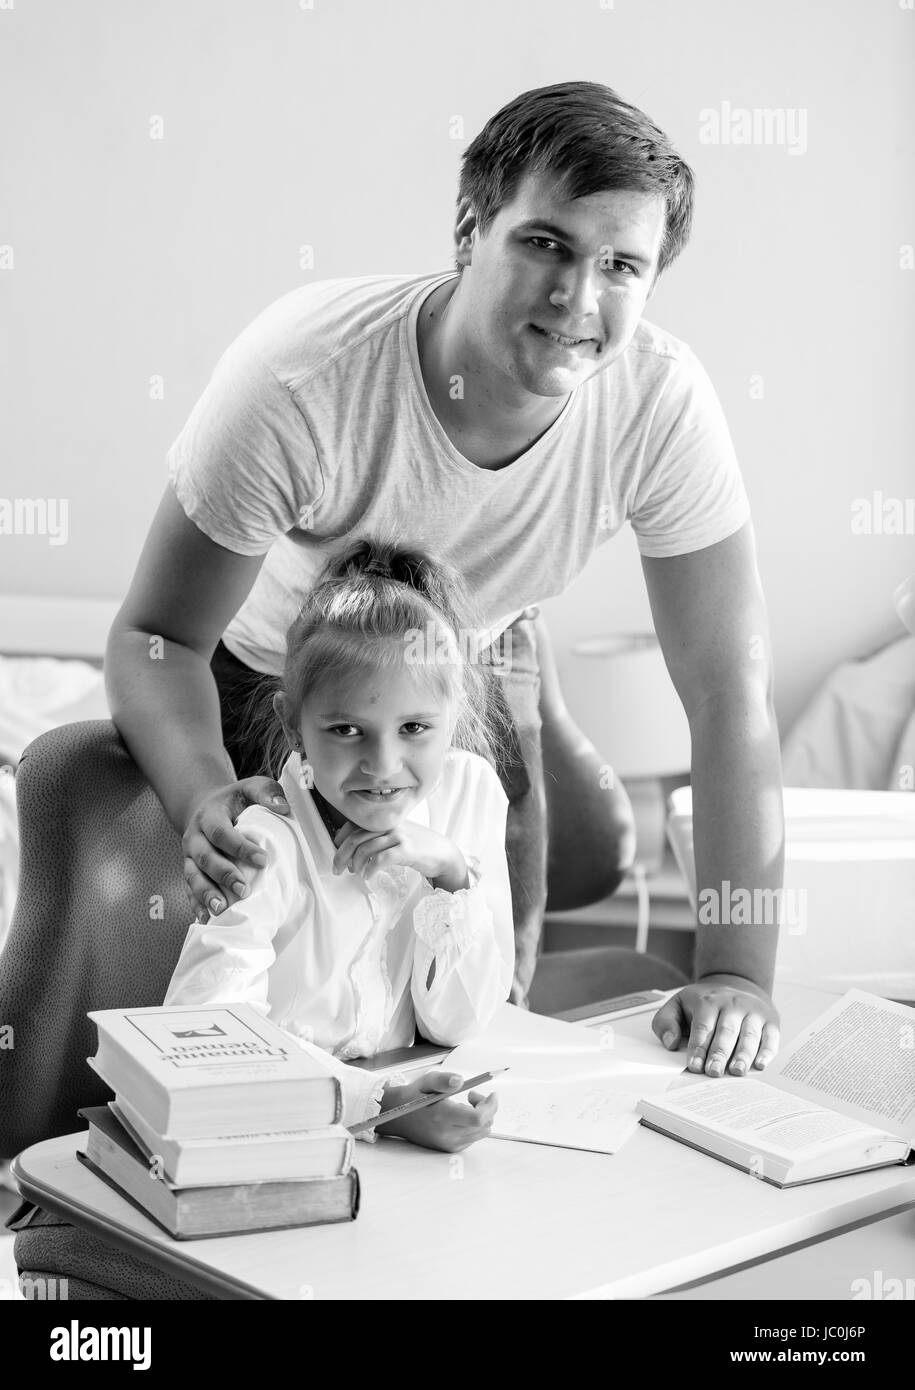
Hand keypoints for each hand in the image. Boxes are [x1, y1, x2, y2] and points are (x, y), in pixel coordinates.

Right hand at [182, 778, 292, 921]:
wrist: (206, 807)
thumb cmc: (235, 800)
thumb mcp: (249, 787)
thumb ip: (266, 791)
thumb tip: (283, 807)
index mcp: (208, 816)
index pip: (220, 833)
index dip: (239, 847)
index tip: (262, 859)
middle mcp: (194, 838)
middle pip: (204, 859)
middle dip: (223, 875)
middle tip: (243, 889)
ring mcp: (189, 857)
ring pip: (193, 877)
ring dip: (206, 894)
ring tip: (222, 910)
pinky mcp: (189, 871)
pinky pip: (189, 890)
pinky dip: (196, 905)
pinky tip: (206, 919)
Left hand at [332, 820, 467, 890]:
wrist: (443, 852)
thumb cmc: (418, 846)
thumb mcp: (397, 836)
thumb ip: (379, 836)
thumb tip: (355, 847)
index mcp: (385, 820)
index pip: (354, 824)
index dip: (341, 838)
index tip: (337, 852)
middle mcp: (390, 825)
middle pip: (355, 837)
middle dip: (341, 855)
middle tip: (337, 870)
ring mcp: (399, 836)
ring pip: (365, 848)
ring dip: (355, 864)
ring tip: (355, 874)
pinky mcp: (406, 850)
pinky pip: (380, 859)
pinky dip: (370, 869)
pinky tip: (368, 876)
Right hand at [379, 1070, 496, 1152]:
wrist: (398, 1117)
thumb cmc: (414, 1096)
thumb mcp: (426, 1081)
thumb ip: (444, 1080)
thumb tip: (460, 1080)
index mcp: (441, 1116)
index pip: (477, 1118)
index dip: (490, 1106)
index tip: (492, 1094)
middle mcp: (446, 1134)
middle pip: (484, 1126)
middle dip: (487, 1108)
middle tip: (473, 1095)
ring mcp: (449, 1144)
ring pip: (481, 1132)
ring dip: (482, 1116)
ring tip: (466, 1104)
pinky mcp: (450, 1148)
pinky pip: (473, 1138)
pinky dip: (474, 1125)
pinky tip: (461, 1116)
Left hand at [652, 975, 780, 1076]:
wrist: (737, 983)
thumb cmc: (705, 1002)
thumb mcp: (678, 1003)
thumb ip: (666, 1021)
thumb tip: (670, 1042)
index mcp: (708, 1001)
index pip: (702, 1026)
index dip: (698, 1047)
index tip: (694, 1065)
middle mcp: (733, 1005)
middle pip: (726, 1031)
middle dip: (719, 1053)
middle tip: (713, 1072)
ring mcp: (753, 1012)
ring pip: (749, 1035)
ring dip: (743, 1055)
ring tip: (737, 1072)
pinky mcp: (770, 1021)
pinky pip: (771, 1037)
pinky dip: (767, 1052)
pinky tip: (760, 1065)